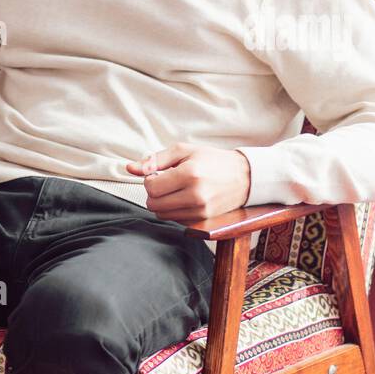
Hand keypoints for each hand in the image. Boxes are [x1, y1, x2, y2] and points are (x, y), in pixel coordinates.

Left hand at [125, 144, 251, 222]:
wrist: (245, 177)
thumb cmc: (211, 160)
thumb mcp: (184, 151)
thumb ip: (154, 160)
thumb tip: (129, 168)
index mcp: (190, 174)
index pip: (151, 187)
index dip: (151, 179)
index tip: (161, 174)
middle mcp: (196, 195)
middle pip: (153, 204)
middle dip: (155, 193)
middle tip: (168, 183)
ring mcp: (201, 211)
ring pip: (162, 214)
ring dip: (164, 203)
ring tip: (178, 190)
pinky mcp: (204, 221)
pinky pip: (175, 220)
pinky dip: (175, 211)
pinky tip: (186, 199)